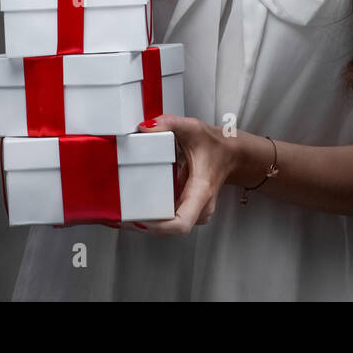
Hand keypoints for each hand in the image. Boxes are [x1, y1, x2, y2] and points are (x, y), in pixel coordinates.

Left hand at [133, 115, 237, 235]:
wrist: (231, 154)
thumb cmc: (216, 146)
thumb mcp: (192, 128)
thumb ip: (169, 123)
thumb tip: (146, 128)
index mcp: (201, 191)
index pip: (181, 223)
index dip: (157, 226)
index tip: (139, 220)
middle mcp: (198, 207)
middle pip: (168, 229)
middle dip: (143, 224)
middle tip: (121, 216)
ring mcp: (194, 212)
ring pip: (167, 228)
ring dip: (145, 223)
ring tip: (123, 215)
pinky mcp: (187, 210)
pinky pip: (168, 221)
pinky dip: (152, 218)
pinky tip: (137, 210)